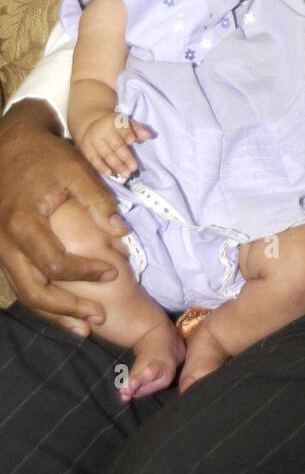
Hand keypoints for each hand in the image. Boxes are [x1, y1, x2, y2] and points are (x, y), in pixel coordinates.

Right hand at [0, 99, 132, 335]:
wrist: (11, 145)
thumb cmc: (46, 156)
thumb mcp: (75, 169)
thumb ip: (98, 200)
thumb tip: (122, 233)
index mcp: (23, 222)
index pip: (55, 263)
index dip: (86, 272)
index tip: (114, 271)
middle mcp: (5, 242)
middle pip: (33, 290)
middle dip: (67, 309)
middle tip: (99, 319)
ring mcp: (0, 249)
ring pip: (24, 294)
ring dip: (54, 314)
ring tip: (85, 328)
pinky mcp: (3, 252)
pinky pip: (21, 285)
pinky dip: (43, 301)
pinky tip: (65, 312)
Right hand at [77, 111, 152, 180]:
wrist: (91, 124)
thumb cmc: (113, 125)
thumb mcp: (125, 122)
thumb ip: (137, 128)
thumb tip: (148, 135)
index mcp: (114, 121)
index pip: (122, 128)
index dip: (127, 134)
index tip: (132, 140)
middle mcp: (102, 130)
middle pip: (116, 144)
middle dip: (125, 157)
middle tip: (134, 168)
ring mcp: (93, 140)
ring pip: (106, 154)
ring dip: (116, 165)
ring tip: (126, 174)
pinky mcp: (87, 149)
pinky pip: (94, 159)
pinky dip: (102, 167)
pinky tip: (110, 174)